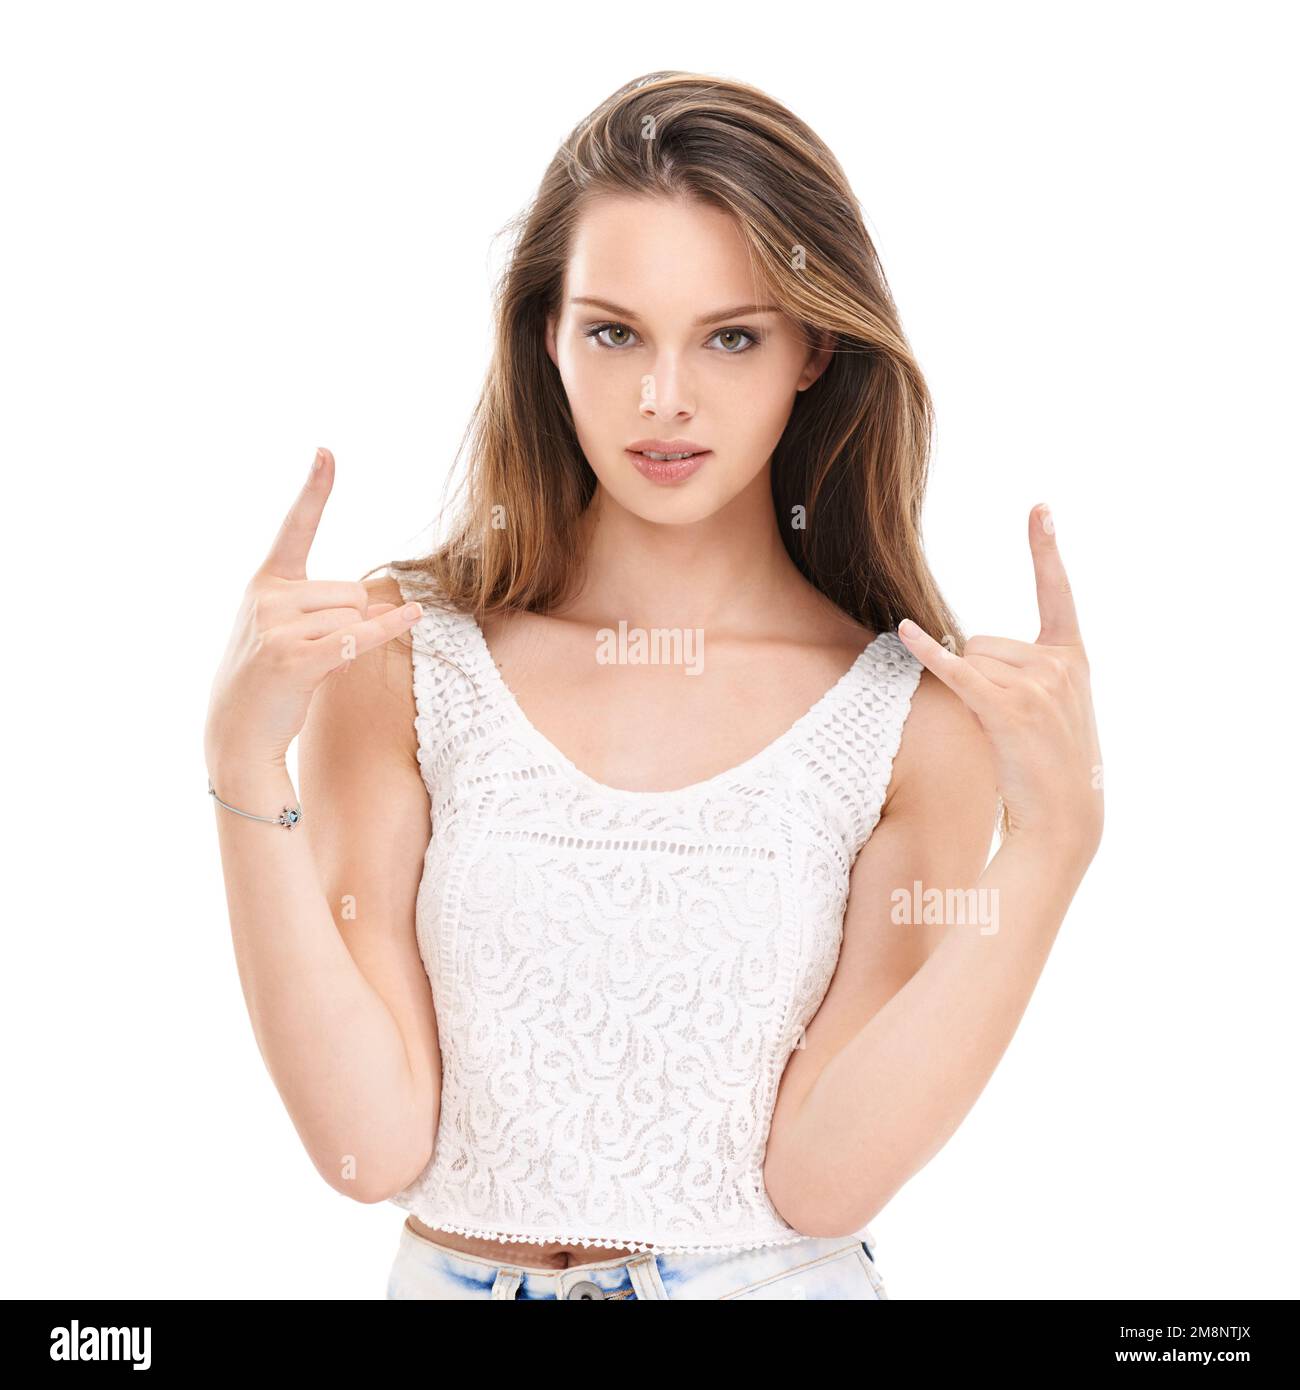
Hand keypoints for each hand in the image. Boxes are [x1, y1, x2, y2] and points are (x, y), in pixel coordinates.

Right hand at [204, 447, 422, 771]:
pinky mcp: (296, 658)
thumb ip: (332, 610)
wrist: (236, 730)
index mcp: (265, 582)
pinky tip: (412, 617)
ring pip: (356, 614)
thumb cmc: (269, 677)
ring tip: (313, 665)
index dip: (314, 489)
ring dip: (352, 640)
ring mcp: (278, 627)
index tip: (326, 451)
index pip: (295, 527)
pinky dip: (387, 631)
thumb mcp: (290, 632)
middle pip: (351, 589)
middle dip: (352, 618)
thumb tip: (392, 605)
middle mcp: (267, 596)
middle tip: (317, 649)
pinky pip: (357, 636)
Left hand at [897, 503, 1102, 859]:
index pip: (1058, 592)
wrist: (1065, 818)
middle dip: (979, 675)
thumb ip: (1020, 671)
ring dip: (969, 693)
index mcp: (1073, 657)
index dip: (1045, 548)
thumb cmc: (1046, 764)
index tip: (1039, 507)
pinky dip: (928, 654)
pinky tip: (903, 634)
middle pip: (985, 640)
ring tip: (999, 733)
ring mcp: (1037, 684)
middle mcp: (1059, 664)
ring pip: (971, 660)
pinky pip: (957, 671)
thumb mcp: (1049, 707)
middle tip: (1003, 722)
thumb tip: (959, 647)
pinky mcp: (1008, 708)